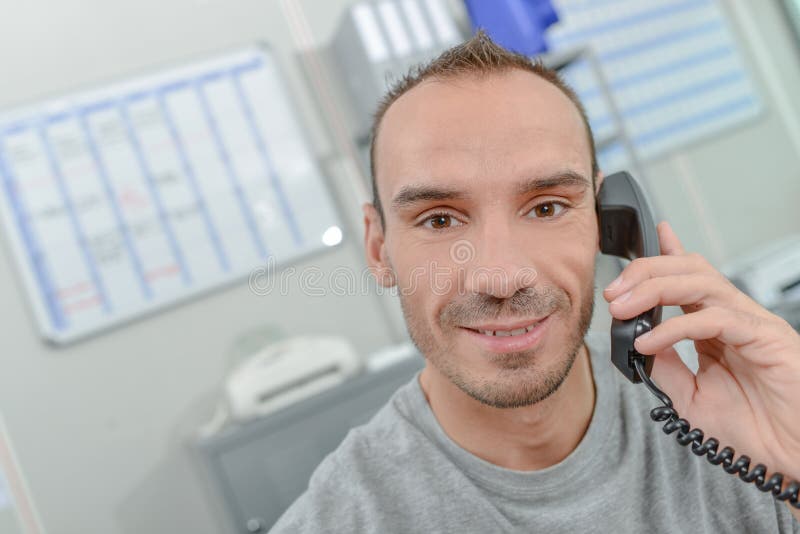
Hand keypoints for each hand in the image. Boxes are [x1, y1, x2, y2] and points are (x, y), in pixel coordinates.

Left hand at [603, 222, 799, 507]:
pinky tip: (649, 341)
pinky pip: (715, 318)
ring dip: (654, 289)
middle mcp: (734, 316)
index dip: (668, 253)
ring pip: (701, 282)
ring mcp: (752, 322)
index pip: (689, 277)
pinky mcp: (766, 337)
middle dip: (645, 272)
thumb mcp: (690, 396)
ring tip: (621, 309)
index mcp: (717, 325)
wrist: (790, 454)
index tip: (648, 235)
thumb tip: (635, 341)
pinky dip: (675, 326)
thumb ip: (665, 366)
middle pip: (689, 269)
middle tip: (612, 293)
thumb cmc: (751, 428)